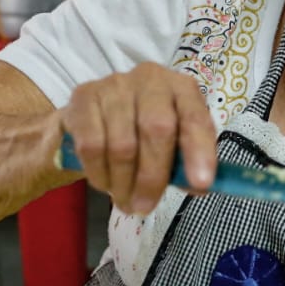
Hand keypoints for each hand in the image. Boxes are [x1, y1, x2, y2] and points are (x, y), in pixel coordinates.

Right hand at [58, 62, 216, 214]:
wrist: (93, 116)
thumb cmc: (142, 131)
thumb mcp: (171, 144)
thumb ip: (186, 163)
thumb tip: (199, 187)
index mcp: (181, 88)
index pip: (195, 118)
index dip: (199, 151)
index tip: (201, 184)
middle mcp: (151, 79)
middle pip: (157, 129)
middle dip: (152, 177)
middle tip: (145, 207)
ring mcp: (115, 84)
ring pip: (122, 144)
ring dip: (123, 183)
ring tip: (125, 200)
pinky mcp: (83, 96)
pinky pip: (91, 145)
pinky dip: (99, 174)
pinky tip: (105, 183)